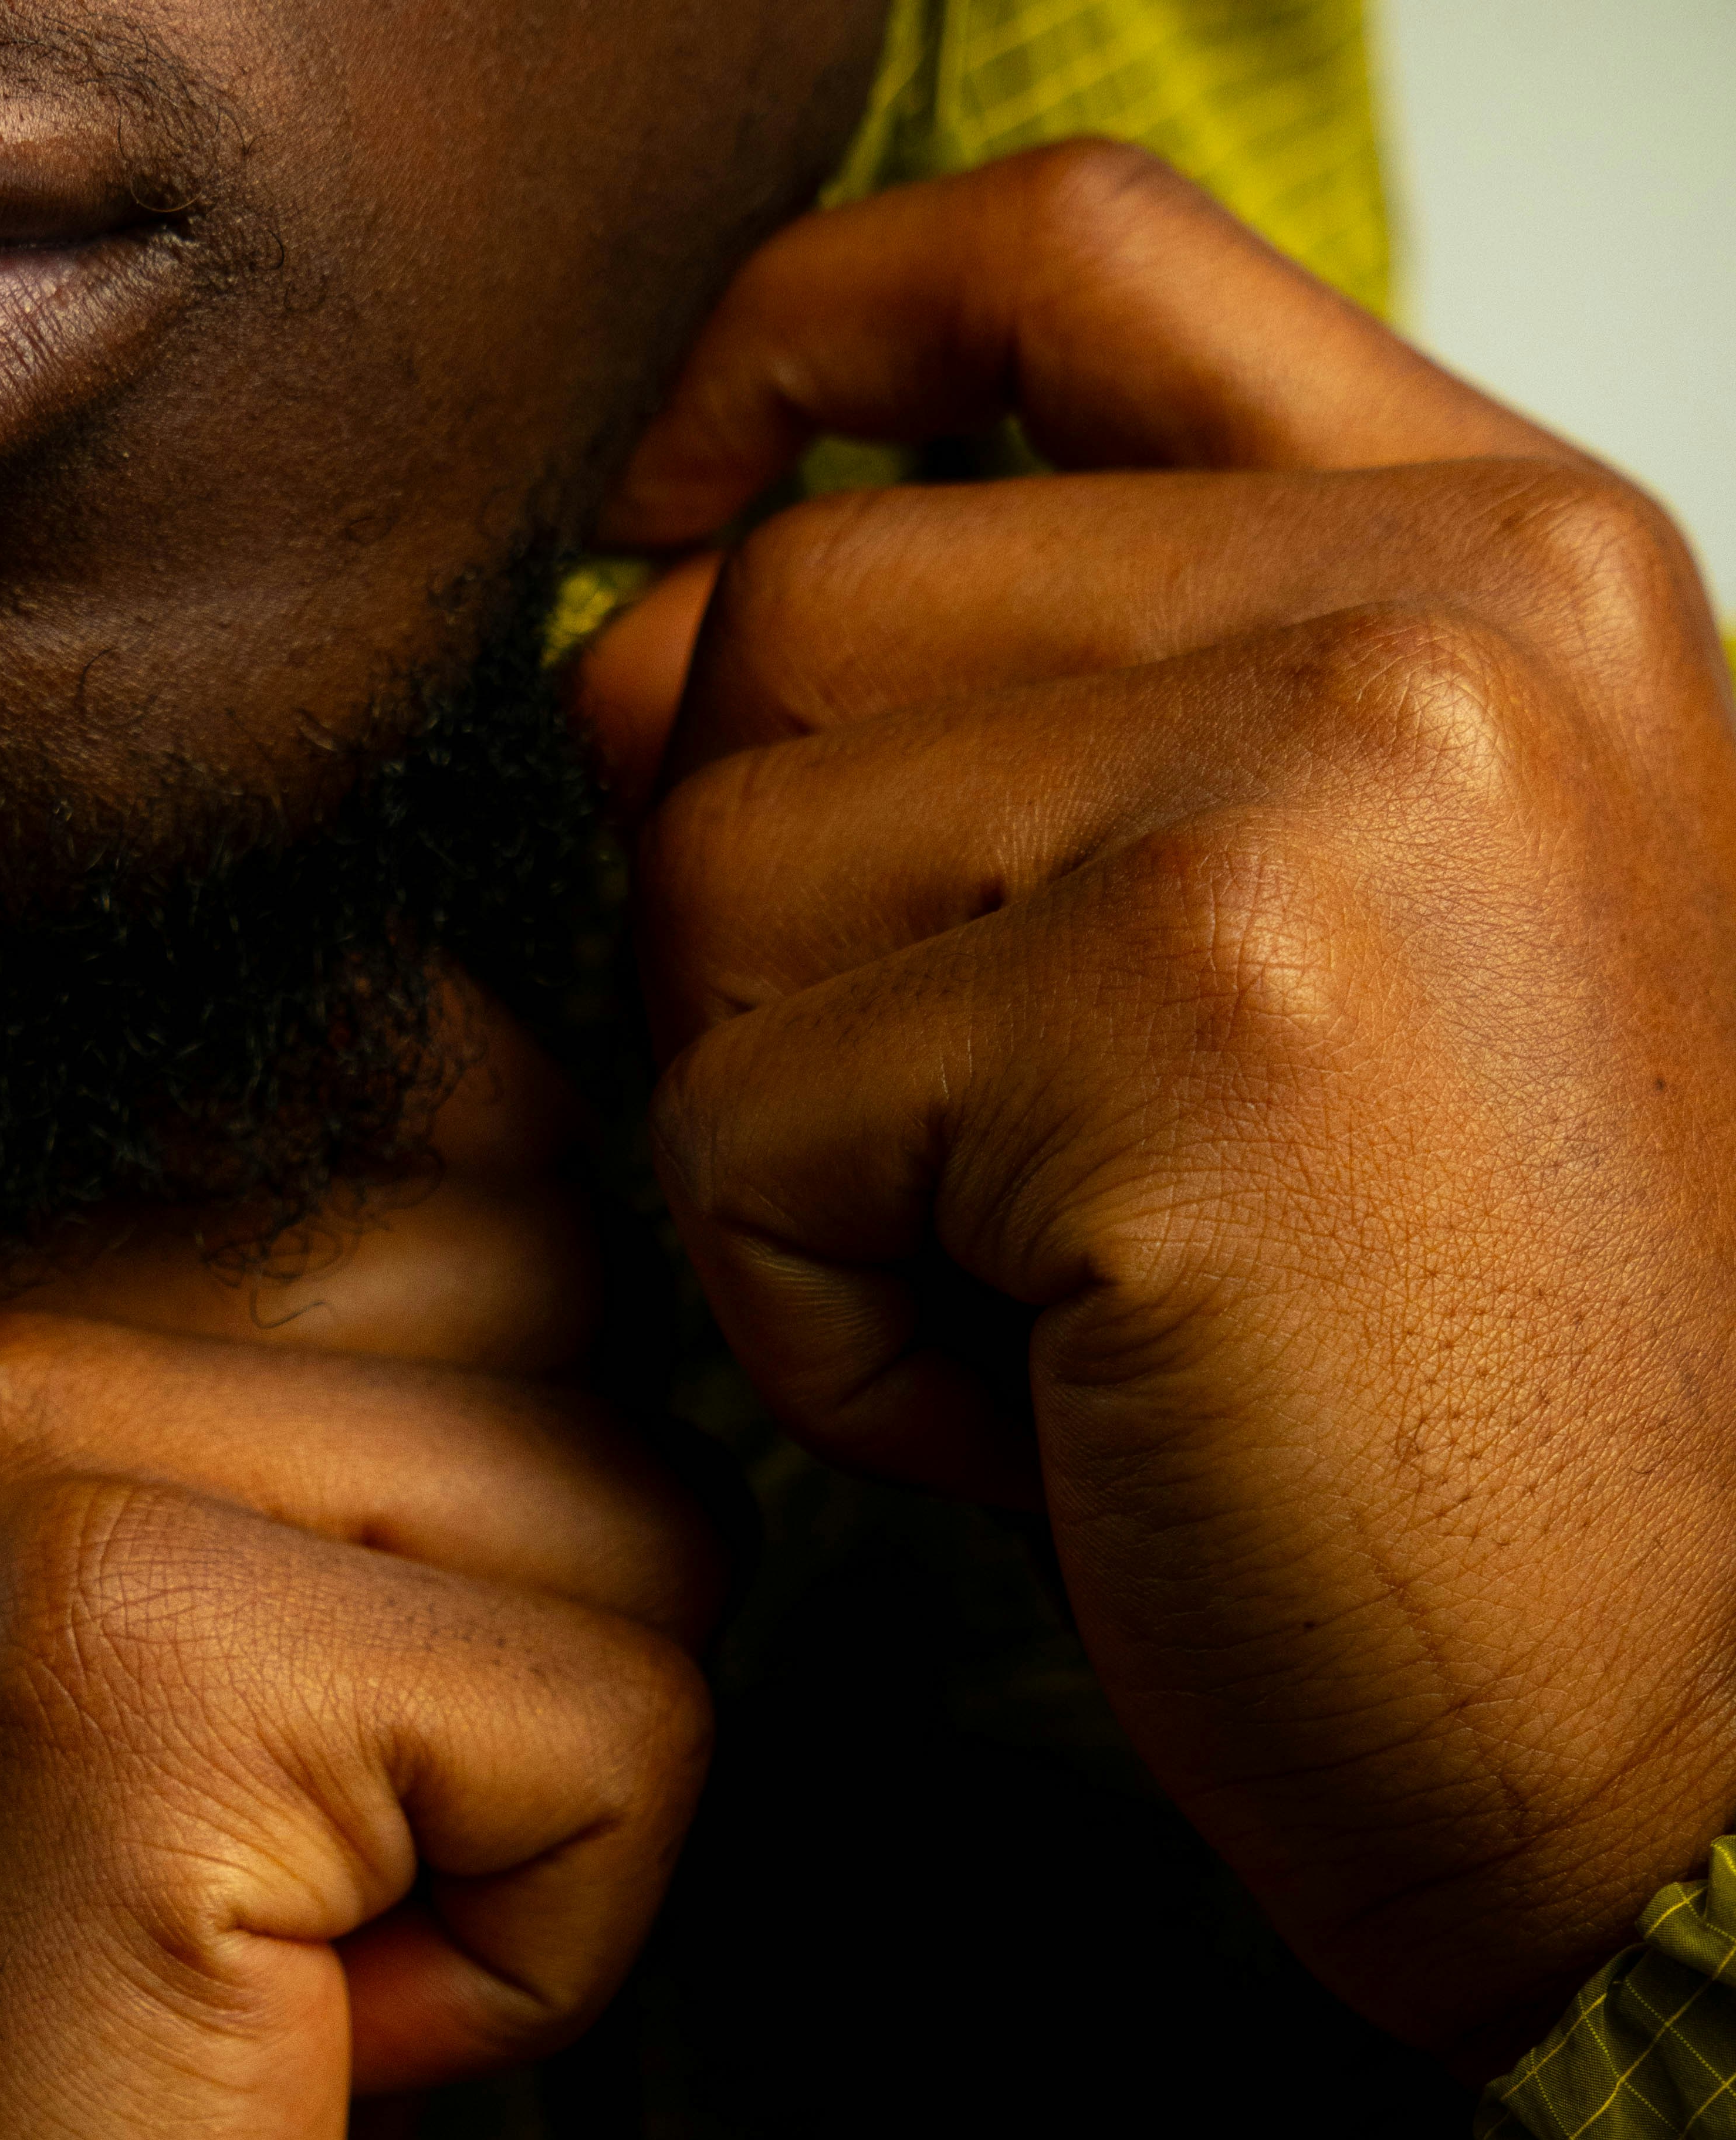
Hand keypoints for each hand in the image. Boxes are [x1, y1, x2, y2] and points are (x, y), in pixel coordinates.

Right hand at [0, 1025, 718, 2139]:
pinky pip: (624, 1726)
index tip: (331, 1677)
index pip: (446, 1108)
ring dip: (544, 1800)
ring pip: (638, 1522)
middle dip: (542, 1620)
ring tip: (274, 1960)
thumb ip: (276, 1387)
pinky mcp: (132, 1676)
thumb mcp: (98, 1652)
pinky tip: (307, 2047)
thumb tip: (584, 1155)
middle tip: (285, 1859)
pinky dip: (548, 1945)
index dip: (504, 1414)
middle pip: (577, 1308)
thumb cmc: (24, 2080)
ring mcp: (10, 1457)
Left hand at [586, 142, 1735, 2074]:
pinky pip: (736, 1121)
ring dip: (784, 1144)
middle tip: (968, 1179)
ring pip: (715, 868)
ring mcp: (1323, 788)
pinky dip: (812, 1324)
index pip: (1066, 252)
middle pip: (791, 612)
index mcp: (1505, 557)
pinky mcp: (1177, 1020)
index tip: (678, 498)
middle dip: (762, 933)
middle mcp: (1440, 612)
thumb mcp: (1319, 963)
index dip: (809, 340)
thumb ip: (1079, 718)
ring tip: (1037, 1304)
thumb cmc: (1445, 1390)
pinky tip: (1039, 1412)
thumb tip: (670, 610)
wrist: (1650, 1718)